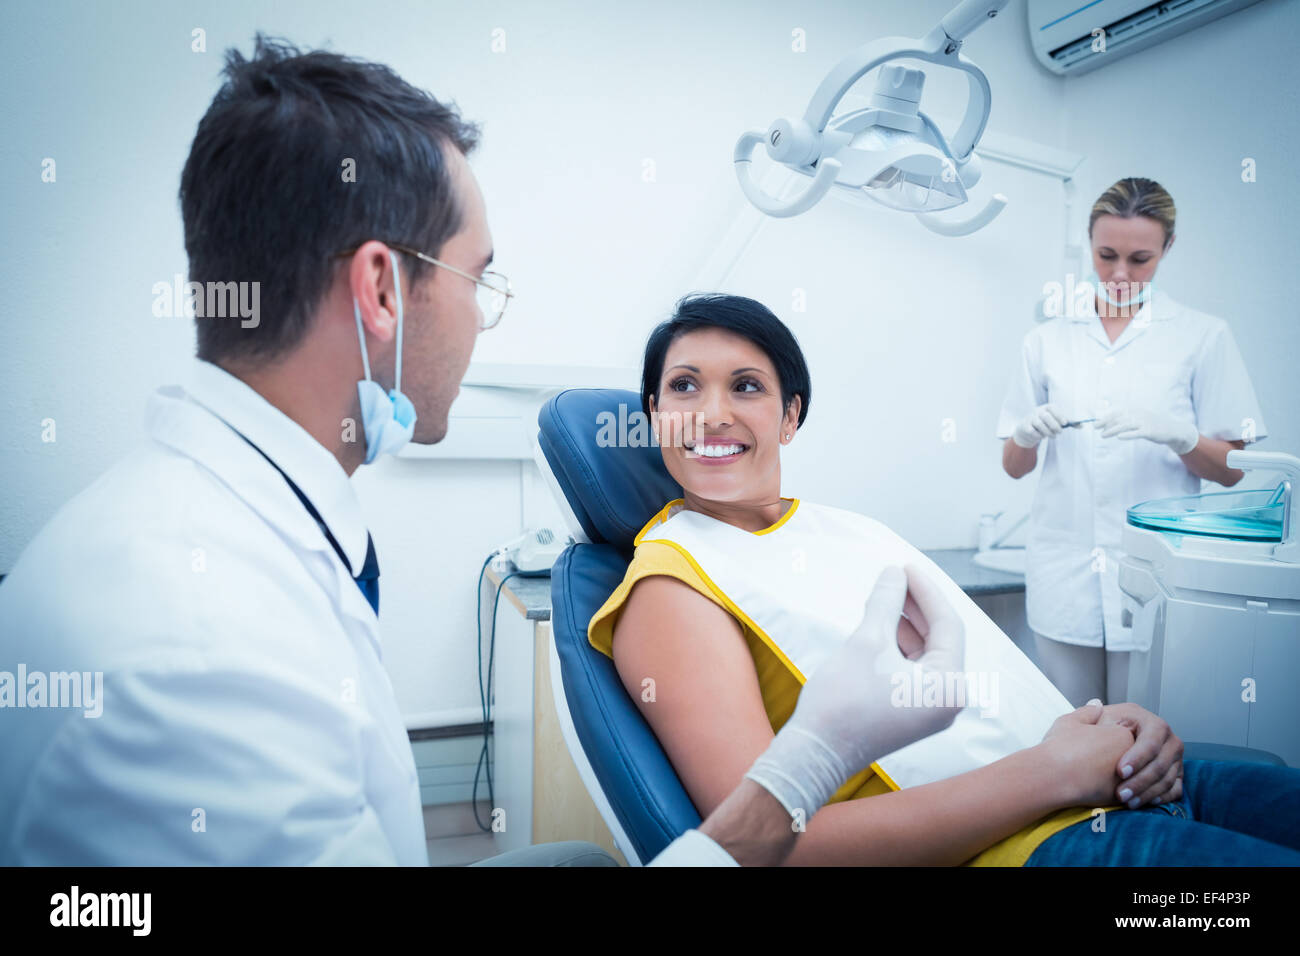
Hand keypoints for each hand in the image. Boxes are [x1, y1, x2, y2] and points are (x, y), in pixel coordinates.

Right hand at [744, 563, 964, 818]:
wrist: (815, 752)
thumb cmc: (843, 699)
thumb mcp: (867, 640)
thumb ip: (886, 602)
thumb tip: (894, 572)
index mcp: (949, 686)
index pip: (948, 625)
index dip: (926, 591)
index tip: (904, 567)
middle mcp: (948, 701)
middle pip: (940, 639)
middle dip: (917, 606)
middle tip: (896, 577)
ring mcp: (931, 711)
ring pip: (926, 654)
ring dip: (907, 625)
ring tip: (886, 597)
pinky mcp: (912, 715)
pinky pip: (914, 671)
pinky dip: (900, 647)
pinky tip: (881, 627)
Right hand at [1011, 403, 1067, 448]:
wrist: (1027, 429)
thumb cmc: (1045, 424)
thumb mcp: (1055, 420)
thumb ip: (1065, 422)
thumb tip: (1078, 426)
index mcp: (1046, 407)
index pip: (1052, 408)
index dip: (1059, 415)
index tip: (1065, 423)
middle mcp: (1037, 411)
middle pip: (1046, 416)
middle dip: (1054, 426)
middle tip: (1060, 432)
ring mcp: (1030, 418)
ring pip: (1039, 424)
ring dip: (1048, 432)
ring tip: (1053, 436)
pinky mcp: (1025, 426)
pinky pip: (1032, 431)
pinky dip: (1039, 435)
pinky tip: (1042, 437)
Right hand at [1040, 700, 1136, 806]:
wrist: (1052, 776)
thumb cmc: (1059, 748)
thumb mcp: (1070, 722)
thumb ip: (1087, 713)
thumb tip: (1097, 704)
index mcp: (1122, 734)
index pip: (1120, 738)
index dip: (1100, 743)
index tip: (1083, 747)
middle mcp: (1131, 757)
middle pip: (1126, 758)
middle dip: (1109, 761)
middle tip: (1084, 762)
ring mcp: (1129, 779)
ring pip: (1124, 779)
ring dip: (1110, 778)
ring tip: (1086, 777)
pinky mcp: (1122, 799)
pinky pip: (1120, 794)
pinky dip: (1109, 794)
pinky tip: (1091, 791)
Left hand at [1096, 406, 1198, 454]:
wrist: (1172, 430)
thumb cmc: (1152, 426)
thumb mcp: (1139, 421)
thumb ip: (1125, 421)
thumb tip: (1108, 425)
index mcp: (1135, 411)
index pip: (1117, 413)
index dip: (1105, 418)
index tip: (1096, 425)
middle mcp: (1139, 414)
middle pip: (1119, 419)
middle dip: (1106, 424)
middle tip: (1097, 430)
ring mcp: (1145, 422)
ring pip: (1125, 425)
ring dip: (1112, 430)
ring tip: (1103, 435)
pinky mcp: (1150, 431)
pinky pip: (1137, 433)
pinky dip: (1128, 435)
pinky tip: (1119, 437)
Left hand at [1098, 702, 1183, 807]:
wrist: (1104, 745)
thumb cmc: (1096, 733)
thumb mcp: (1090, 720)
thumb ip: (1088, 714)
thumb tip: (1095, 705)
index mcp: (1146, 719)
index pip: (1151, 738)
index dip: (1138, 757)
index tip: (1119, 772)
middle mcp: (1165, 736)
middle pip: (1161, 761)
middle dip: (1141, 781)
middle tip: (1121, 794)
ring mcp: (1172, 755)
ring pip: (1168, 777)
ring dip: (1147, 792)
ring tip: (1127, 802)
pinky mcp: (1175, 772)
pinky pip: (1175, 788)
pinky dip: (1161, 797)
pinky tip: (1143, 802)